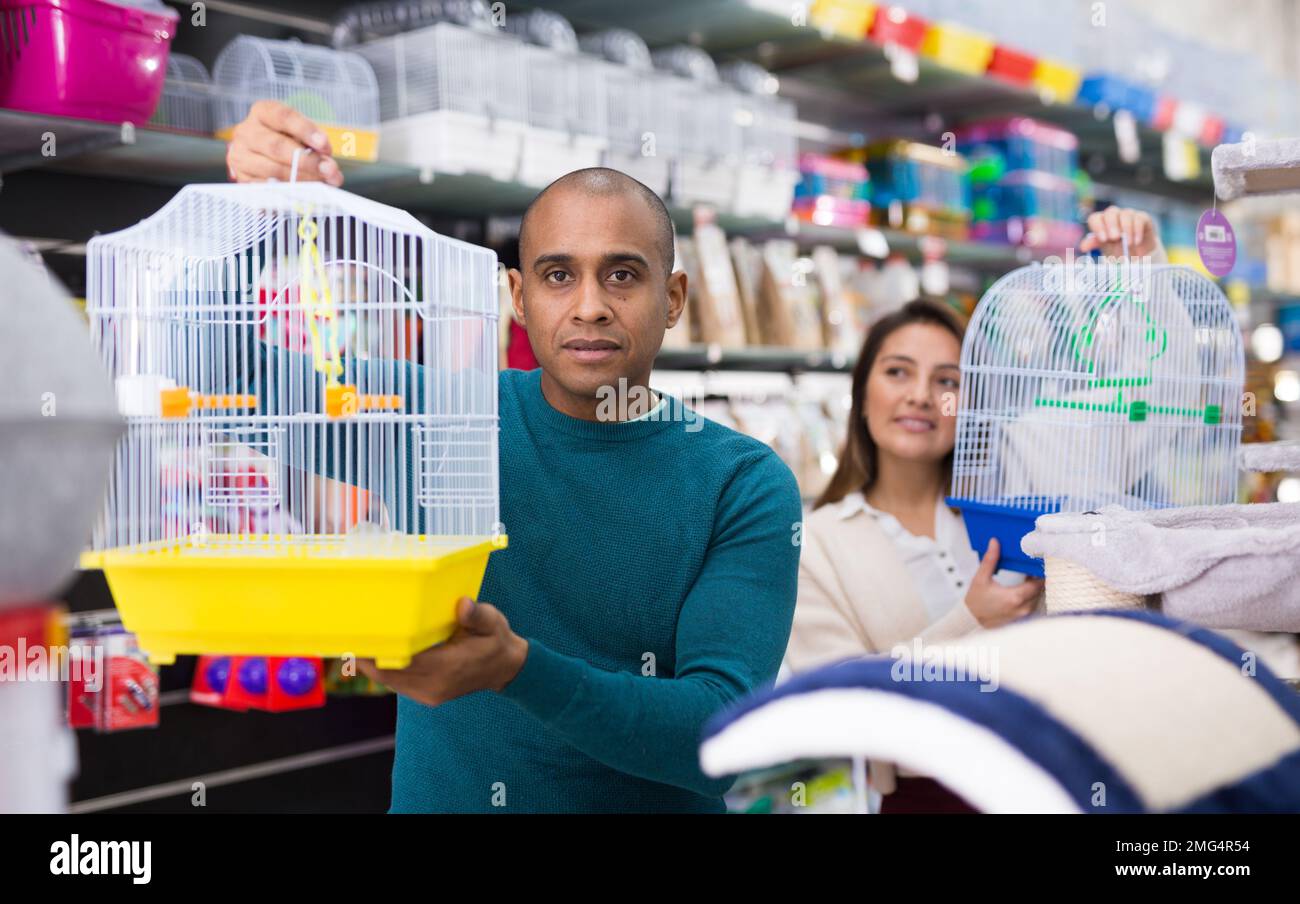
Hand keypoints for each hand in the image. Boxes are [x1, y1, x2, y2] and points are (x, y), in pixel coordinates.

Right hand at [224, 99, 344, 185]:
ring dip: (302, 179)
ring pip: (272, 170)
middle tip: (328, 169)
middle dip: (306, 160)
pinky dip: (288, 192)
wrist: (263, 156)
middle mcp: (246, 132)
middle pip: (276, 146)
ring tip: (322, 183)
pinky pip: (266, 188)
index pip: (282, 116)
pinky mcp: (242, 178)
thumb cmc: (289, 140)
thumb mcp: (302, 135)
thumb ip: (317, 147)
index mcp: (263, 112)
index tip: (324, 145)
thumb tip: (331, 169)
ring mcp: (240, 156)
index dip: (305, 130)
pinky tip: (305, 193)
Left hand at [357, 598, 528, 706]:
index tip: (359, 640)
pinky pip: (397, 683)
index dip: (378, 654)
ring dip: (372, 664)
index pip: (404, 663)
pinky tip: (375, 652)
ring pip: (389, 681)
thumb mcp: (493, 623)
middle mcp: (435, 685)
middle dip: (366, 658)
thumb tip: (462, 605)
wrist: (506, 669)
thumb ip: (477, 615)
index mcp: (449, 667)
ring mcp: (429, 693)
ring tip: (356, 642)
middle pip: (388, 675)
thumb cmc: (496, 641)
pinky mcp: (426, 694)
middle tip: (347, 637)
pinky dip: (384, 668)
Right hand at [963, 538, 1042, 628]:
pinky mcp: (1021, 618)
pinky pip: (1031, 605)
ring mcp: (1022, 614)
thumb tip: (994, 544)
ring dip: (1034, 588)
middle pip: (1039, 590)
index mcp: (1015, 597)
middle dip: (1037, 579)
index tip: (1038, 564)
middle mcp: (1022, 608)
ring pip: (1037, 598)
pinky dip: (1030, 596)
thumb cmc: (976, 602)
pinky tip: (1023, 589)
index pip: (1038, 583)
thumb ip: (990, 560)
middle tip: (1032, 568)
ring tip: (1027, 578)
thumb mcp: (981, 578)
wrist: (971, 620)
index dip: (1040, 572)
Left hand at [1079, 206, 1161, 257]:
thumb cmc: (1117, 249)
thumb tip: (1083, 246)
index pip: (1095, 218)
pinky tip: (1136, 242)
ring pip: (1126, 214)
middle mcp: (1114, 215)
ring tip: (1128, 244)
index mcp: (1101, 222)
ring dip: (1126, 229)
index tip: (1103, 239)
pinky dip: (1137, 231)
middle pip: (1111, 212)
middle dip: (1112, 225)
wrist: (1137, 253)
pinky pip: (1139, 219)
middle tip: (1114, 238)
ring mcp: (1128, 214)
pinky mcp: (1142, 217)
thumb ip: (1095, 244)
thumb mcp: (1105, 247)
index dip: (1098, 227)